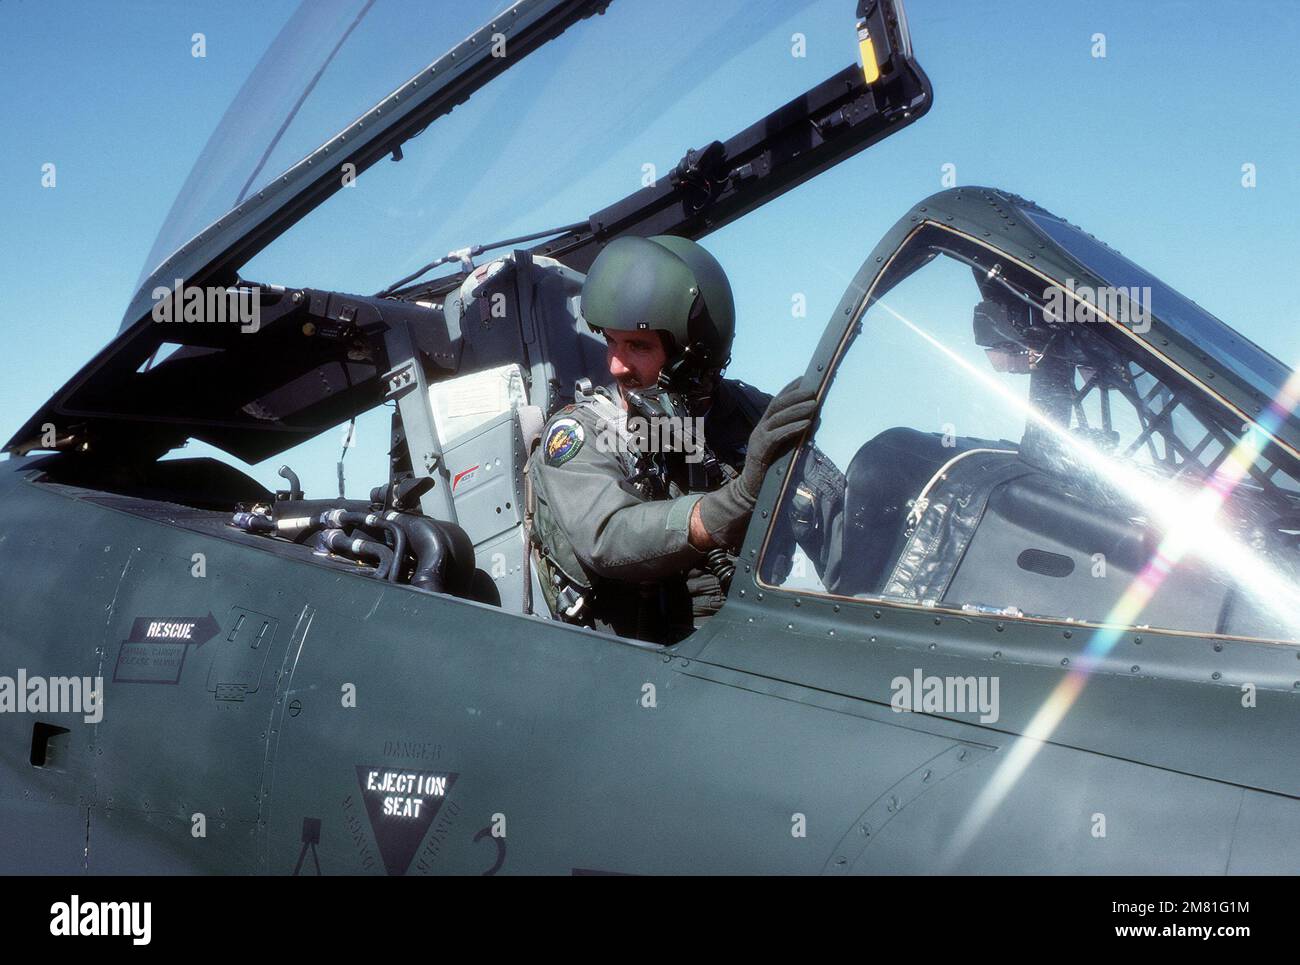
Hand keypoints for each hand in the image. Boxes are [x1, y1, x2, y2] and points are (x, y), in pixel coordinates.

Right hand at [695, 378, 817, 548]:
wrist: (751, 489)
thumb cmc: (769, 469)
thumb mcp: (782, 447)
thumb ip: (791, 434)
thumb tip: (811, 420)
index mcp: (765, 425)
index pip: (777, 402)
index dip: (790, 389)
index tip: (805, 379)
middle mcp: (760, 428)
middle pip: (777, 405)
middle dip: (795, 396)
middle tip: (813, 390)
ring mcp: (758, 438)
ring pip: (778, 418)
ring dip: (797, 410)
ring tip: (814, 404)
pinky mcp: (760, 450)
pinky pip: (777, 436)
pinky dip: (793, 428)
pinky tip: (806, 424)